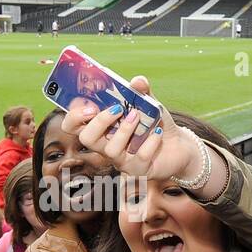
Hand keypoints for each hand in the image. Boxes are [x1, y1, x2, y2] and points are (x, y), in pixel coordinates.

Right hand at [60, 75, 203, 183]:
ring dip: (125, 129)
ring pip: (111, 149)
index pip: (73, 126)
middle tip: (117, 109)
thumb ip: (142, 91)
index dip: (74, 117)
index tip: (90, 105)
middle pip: (86, 139)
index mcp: (101, 129)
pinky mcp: (137, 170)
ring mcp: (120, 160)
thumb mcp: (149, 104)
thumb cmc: (155, 124)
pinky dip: (149, 142)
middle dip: (100, 121)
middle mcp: (105, 146)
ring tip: (138, 116)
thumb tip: (137, 81)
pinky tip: (158, 132)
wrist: (178, 145)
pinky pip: (139, 158)